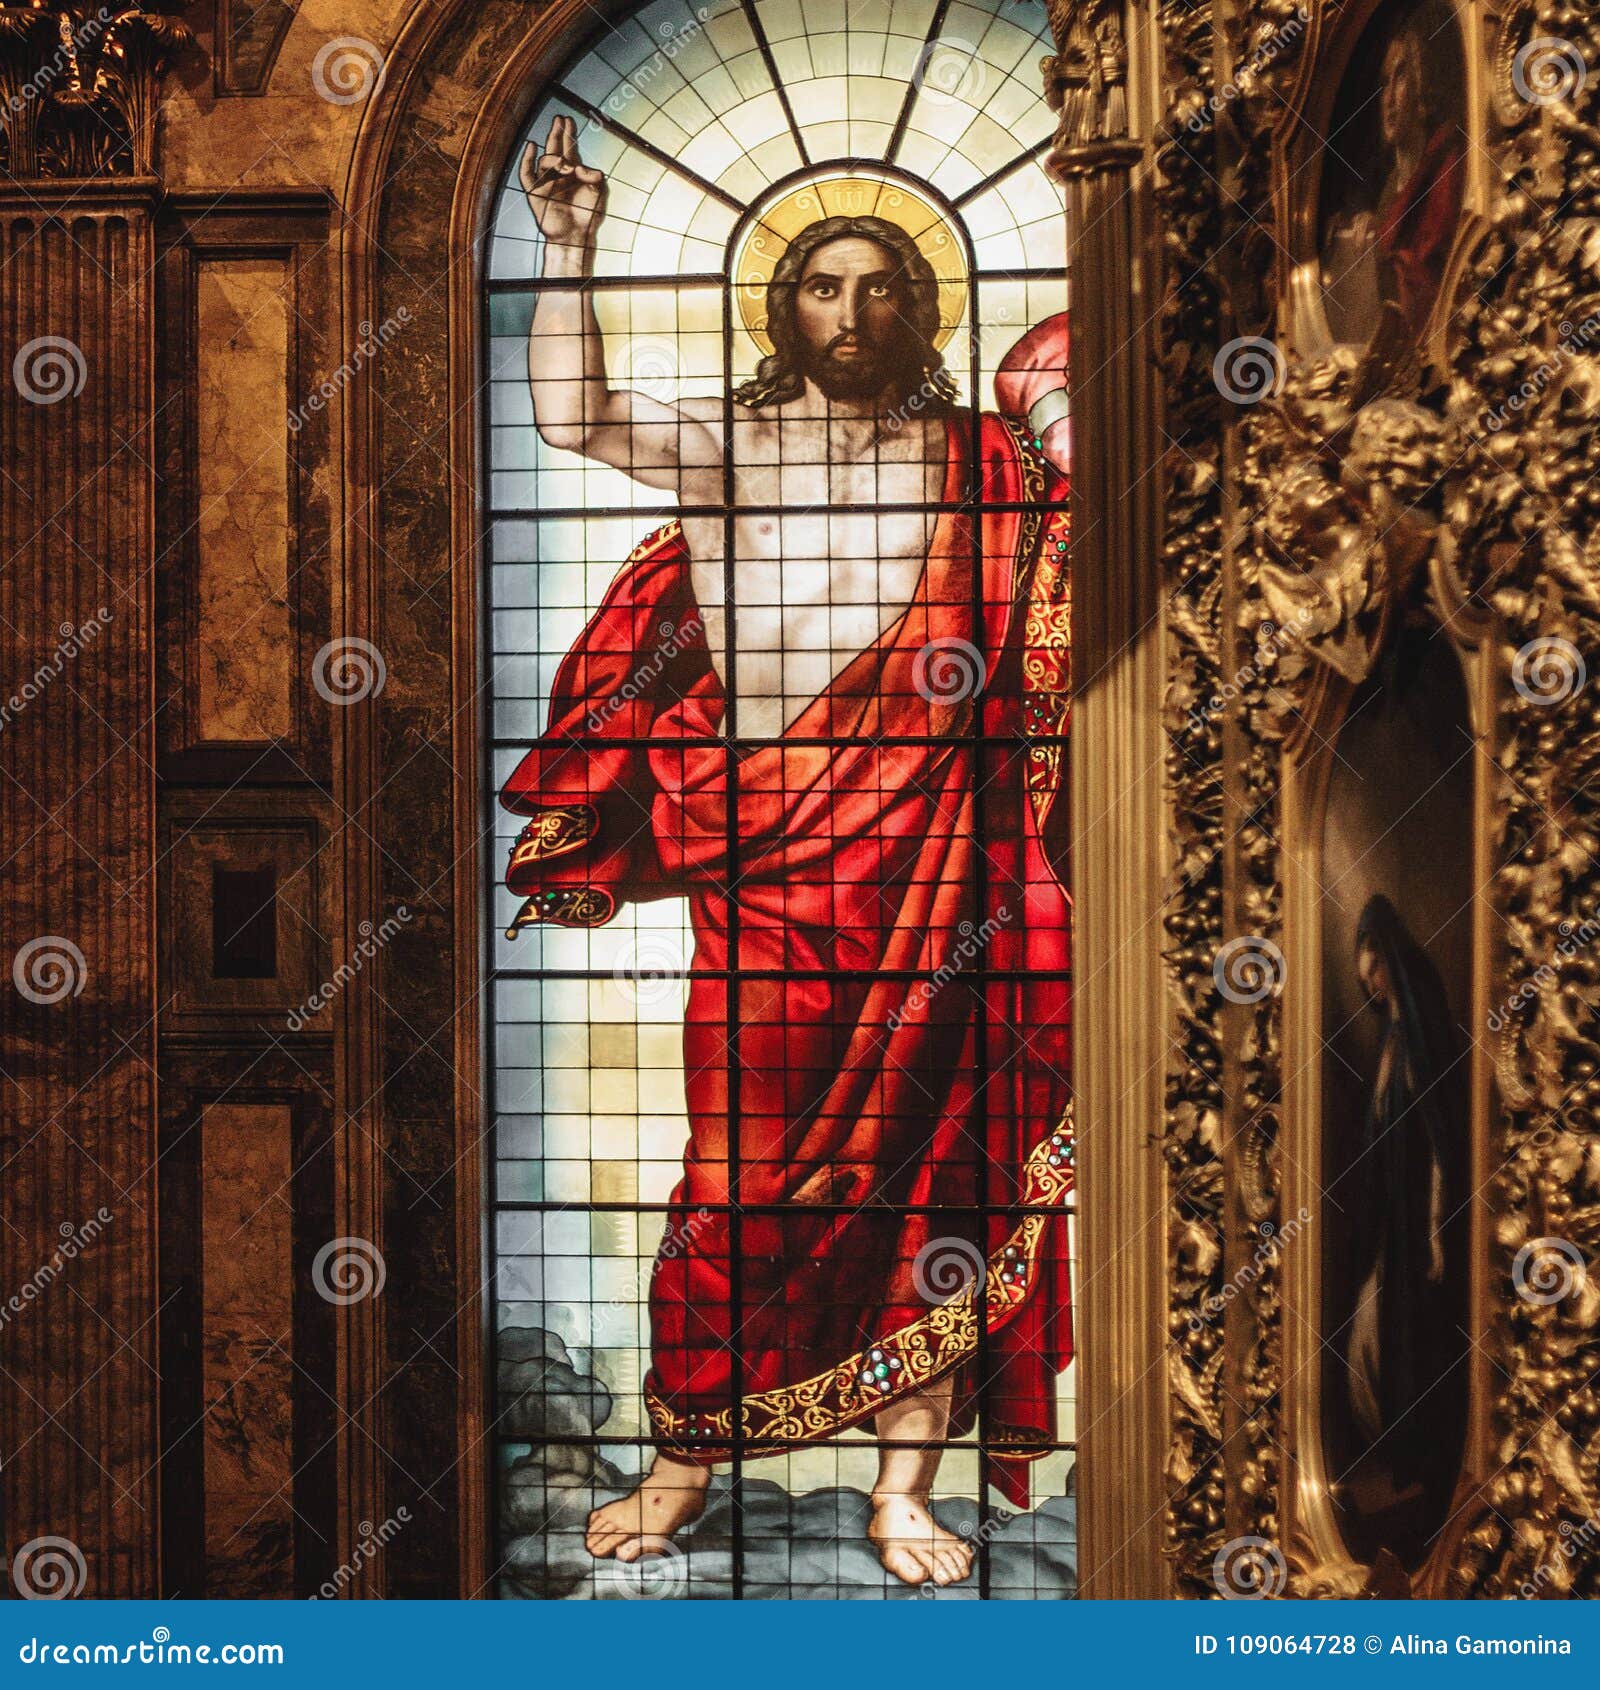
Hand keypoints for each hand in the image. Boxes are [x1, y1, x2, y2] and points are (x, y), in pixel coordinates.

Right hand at [521, 115, 605, 250]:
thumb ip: (595, 177)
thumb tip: (581, 166)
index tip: (568, 120)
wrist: (576, 236)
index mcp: (574, 172)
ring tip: (565, 165)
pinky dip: (527, 159)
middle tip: (559, 119)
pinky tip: (532, 146)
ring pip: (545, 160)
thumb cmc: (589, 216)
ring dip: (554, 159)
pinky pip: (526, 173)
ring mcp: (546, 182)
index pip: (570, 147)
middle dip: (557, 133)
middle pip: (555, 148)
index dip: (569, 133)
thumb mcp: (599, 193)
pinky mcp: (535, 193)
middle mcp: (559, 174)